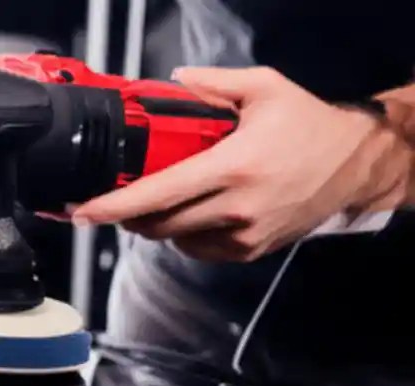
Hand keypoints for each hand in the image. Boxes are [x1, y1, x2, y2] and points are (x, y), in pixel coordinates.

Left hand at [73, 66, 413, 261]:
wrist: (354, 164)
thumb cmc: (308, 126)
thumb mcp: (265, 89)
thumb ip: (214, 85)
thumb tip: (175, 83)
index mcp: (233, 167)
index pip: (159, 194)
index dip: (114, 206)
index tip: (83, 212)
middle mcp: (237, 207)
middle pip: (157, 224)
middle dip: (128, 215)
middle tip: (118, 198)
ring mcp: (245, 234)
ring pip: (175, 239)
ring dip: (157, 224)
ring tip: (165, 198)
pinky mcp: (252, 251)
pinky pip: (199, 249)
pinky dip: (186, 234)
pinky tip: (195, 211)